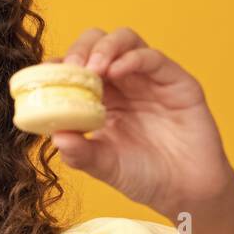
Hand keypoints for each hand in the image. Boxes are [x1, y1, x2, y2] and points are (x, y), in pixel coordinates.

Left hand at [48, 27, 233, 218]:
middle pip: (98, 44)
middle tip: (71, 68)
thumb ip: (81, 153)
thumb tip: (55, 137)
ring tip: (93, 69)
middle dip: (81, 49)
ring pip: (126, 41)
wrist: (186, 192)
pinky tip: (117, 71)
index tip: (46, 75)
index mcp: (102, 100)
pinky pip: (153, 58)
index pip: (77, 68)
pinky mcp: (176, 82)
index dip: (61, 66)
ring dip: (105, 48)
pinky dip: (132, 58)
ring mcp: (150, 80)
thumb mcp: (105, 167)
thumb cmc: (145, 177)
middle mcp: (125, 84)